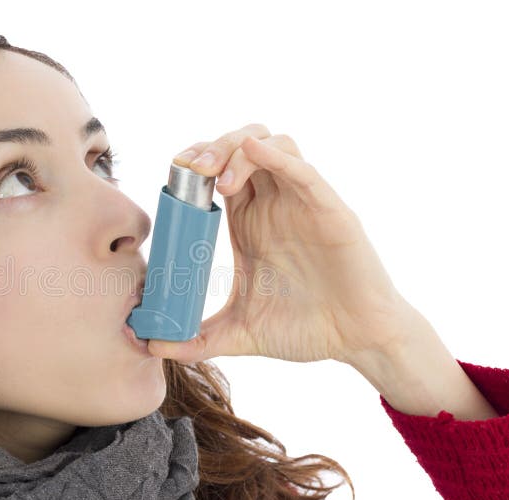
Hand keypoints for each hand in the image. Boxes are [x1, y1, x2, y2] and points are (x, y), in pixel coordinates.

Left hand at [147, 123, 412, 366]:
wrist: (355, 341)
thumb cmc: (305, 328)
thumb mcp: (240, 332)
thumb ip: (199, 338)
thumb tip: (153, 346)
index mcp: (249, 223)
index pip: (217, 173)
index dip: (194, 164)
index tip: (172, 174)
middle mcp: (273, 205)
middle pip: (240, 147)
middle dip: (211, 148)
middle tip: (190, 168)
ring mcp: (302, 203)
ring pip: (272, 143)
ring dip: (240, 149)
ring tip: (220, 180)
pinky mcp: (330, 210)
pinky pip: (303, 171)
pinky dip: (277, 156)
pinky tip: (254, 153)